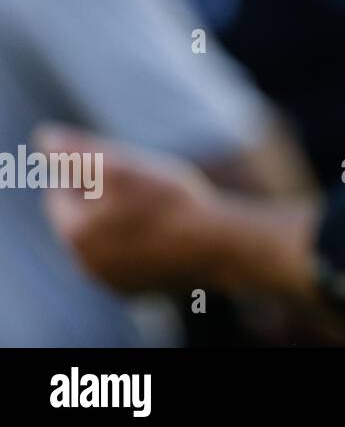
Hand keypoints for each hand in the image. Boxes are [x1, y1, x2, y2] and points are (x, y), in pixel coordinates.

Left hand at [35, 124, 219, 292]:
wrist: (218, 246)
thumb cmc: (172, 201)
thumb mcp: (123, 166)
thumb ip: (78, 152)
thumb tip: (45, 137)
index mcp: (74, 232)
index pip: (60, 188)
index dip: (90, 171)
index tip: (124, 167)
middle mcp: (84, 263)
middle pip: (80, 217)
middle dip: (101, 200)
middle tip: (142, 187)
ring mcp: (109, 280)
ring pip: (102, 239)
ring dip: (118, 222)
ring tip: (156, 209)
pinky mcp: (134, 290)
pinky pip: (124, 259)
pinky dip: (136, 245)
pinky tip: (163, 233)